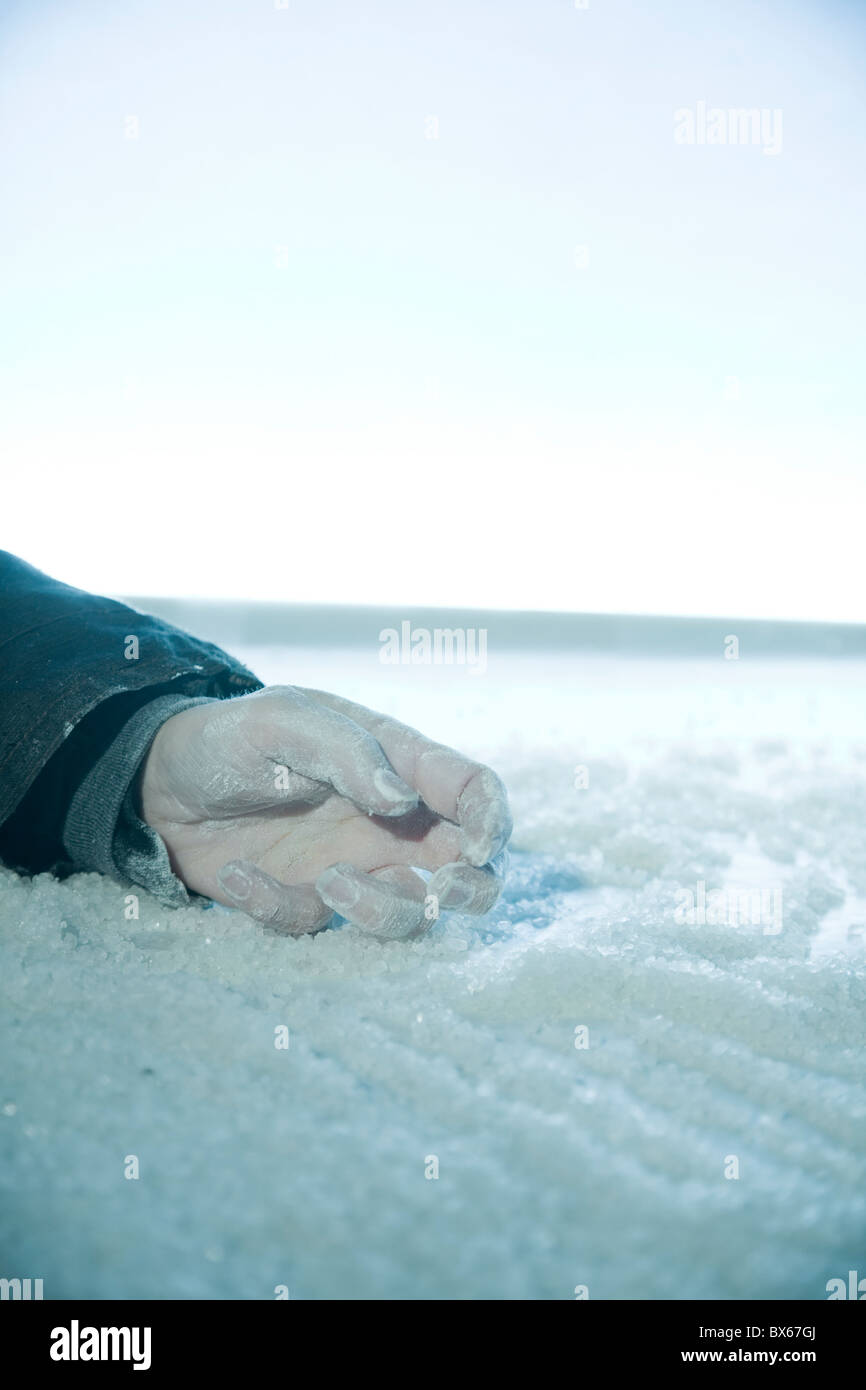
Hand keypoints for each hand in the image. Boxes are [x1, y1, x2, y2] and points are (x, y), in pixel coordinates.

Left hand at [139, 685, 511, 938]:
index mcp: (396, 762)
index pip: (473, 789)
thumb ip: (344, 749)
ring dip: (380, 911)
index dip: (492, 821)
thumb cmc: (229, 737)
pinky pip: (317, 927)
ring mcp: (354, 864)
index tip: (472, 849)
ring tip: (326, 882)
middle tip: (440, 892)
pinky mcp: (309, 901)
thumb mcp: (279, 721)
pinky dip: (280, 909)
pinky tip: (236, 875)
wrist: (156, 784)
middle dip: (472, 888)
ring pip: (410, 914)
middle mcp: (389, 821)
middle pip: (471, 868)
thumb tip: (400, 798)